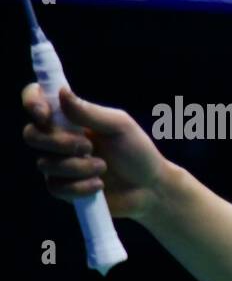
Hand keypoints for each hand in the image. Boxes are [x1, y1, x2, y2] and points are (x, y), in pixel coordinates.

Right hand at [22, 84, 174, 220]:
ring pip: (46, 164)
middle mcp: (58, 139)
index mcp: (69, 118)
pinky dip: (80, 186)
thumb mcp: (119, 126)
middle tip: (89, 146)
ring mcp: (58, 165)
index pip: (37, 102)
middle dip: (58, 142)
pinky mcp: (63, 189)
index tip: (44, 113)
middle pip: (31, 135)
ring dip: (79, 167)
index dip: (32, 102)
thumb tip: (62, 92)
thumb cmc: (137, 152)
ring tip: (103, 167)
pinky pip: (56, 187)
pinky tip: (99, 185)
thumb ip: (90, 112)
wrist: (150, 187)